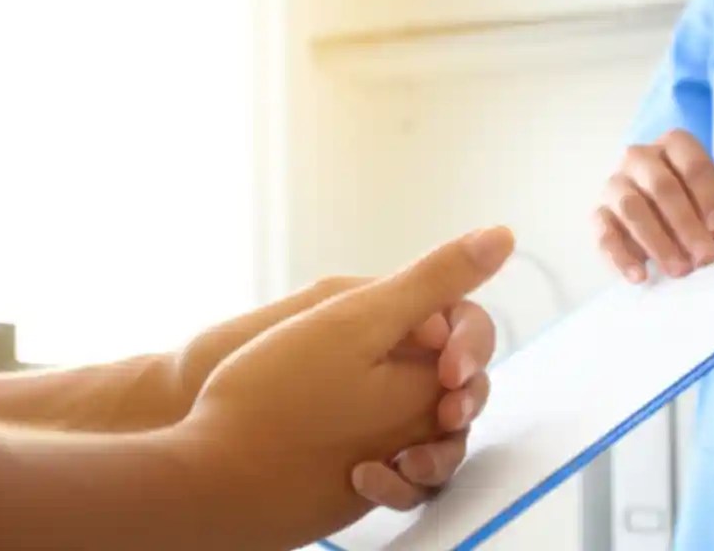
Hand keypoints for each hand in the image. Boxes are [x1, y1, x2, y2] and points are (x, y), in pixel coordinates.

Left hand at [175, 226, 513, 547]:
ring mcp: (373, 416)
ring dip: (438, 452)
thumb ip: (435, 280)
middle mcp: (381, 364)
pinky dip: (403, 480)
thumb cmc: (276, 387)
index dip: (470, 349)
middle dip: (460, 407)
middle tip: (440, 426)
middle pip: (458, 383)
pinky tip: (370, 481)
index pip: (459, 322)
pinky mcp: (365, 460)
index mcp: (379, 318)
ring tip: (408, 466)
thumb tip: (503, 233)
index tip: (452, 378)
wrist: (210, 467)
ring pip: (441, 434)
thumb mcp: (360, 322)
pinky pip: (409, 470)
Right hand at [594, 129, 713, 281]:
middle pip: (661, 186)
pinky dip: (621, 256)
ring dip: (657, 242)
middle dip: (686, 224)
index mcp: (673, 146)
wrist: (654, 215)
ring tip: (679, 270)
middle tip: (705, 257)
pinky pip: (604, 233)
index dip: (708, 195)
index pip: (692, 163)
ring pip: (632, 207)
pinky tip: (639, 275)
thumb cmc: (689, 203)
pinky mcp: (598, 214)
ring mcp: (614, 185)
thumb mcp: (712, 200)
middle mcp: (639, 158)